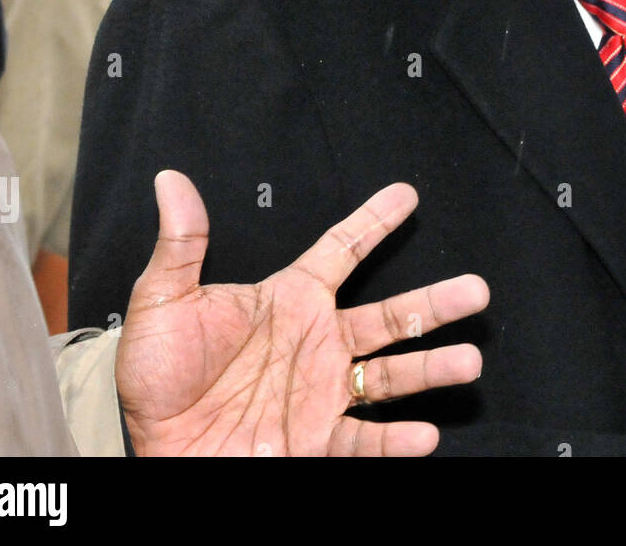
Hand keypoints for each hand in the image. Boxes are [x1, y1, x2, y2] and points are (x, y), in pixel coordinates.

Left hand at [115, 171, 489, 455]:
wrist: (148, 445)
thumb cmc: (155, 372)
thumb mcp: (164, 302)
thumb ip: (181, 244)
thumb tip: (171, 180)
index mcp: (290, 301)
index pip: (343, 250)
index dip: (374, 222)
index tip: (408, 195)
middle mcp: (317, 343)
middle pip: (390, 317)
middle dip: (436, 304)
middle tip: (478, 290)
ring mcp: (320, 393)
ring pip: (391, 377)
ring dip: (430, 370)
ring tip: (468, 362)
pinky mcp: (312, 441)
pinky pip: (362, 441)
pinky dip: (394, 441)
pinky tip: (424, 433)